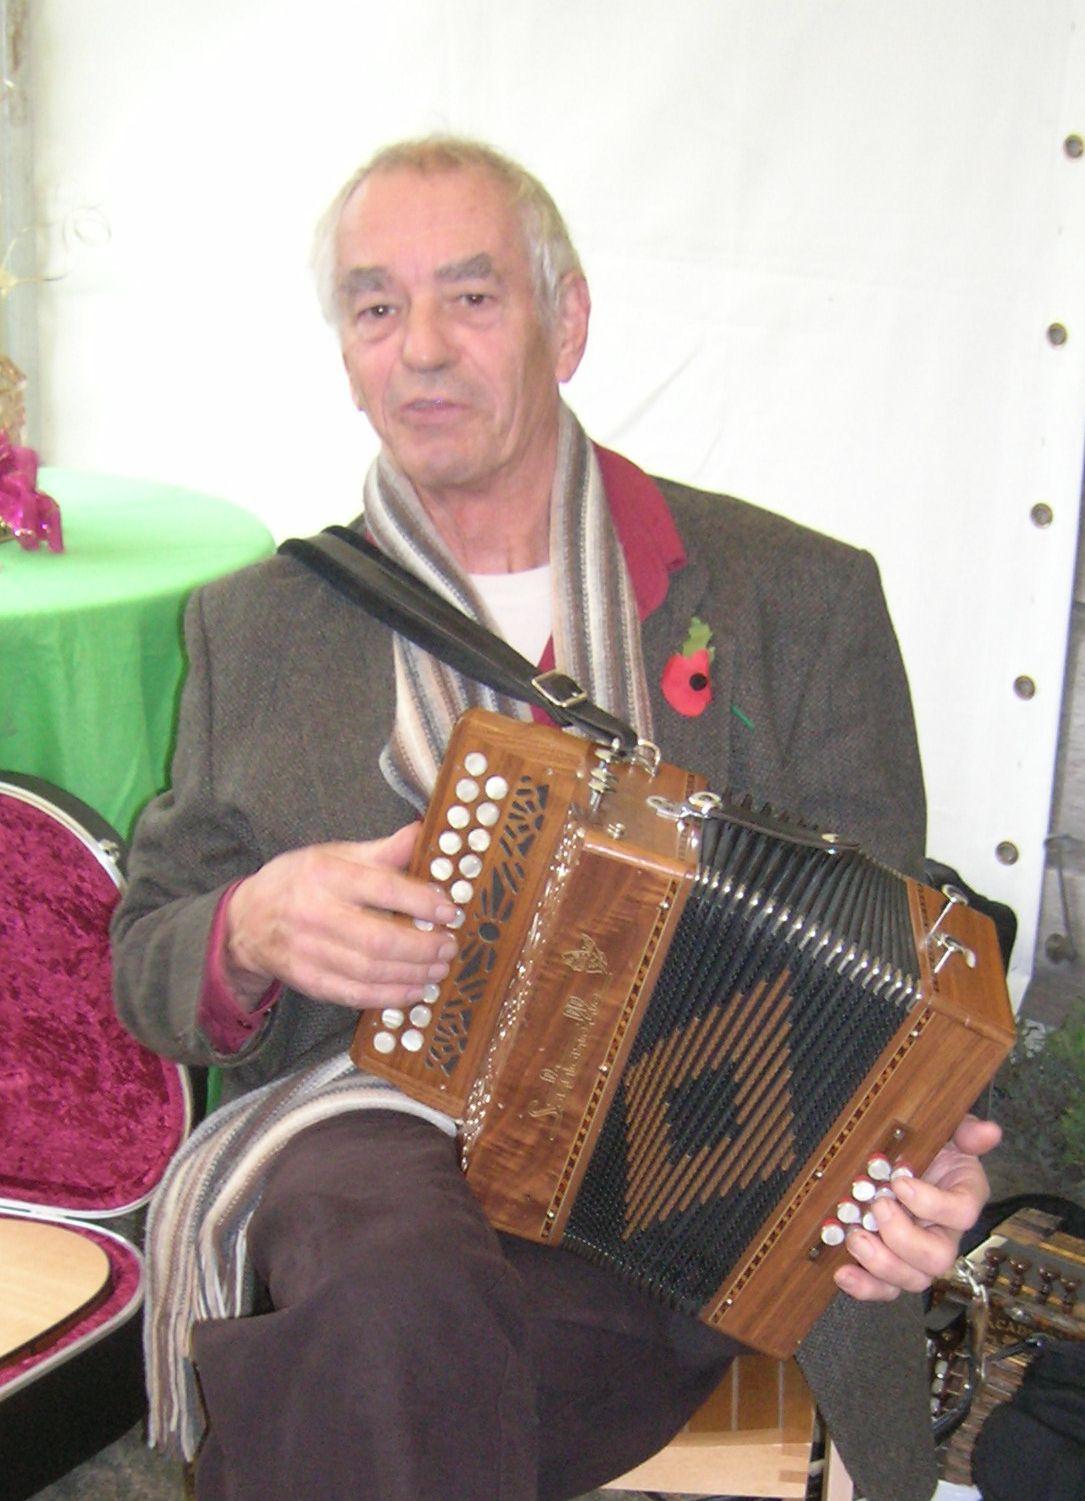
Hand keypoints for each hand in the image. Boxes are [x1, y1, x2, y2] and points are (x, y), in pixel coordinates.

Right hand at [224, 823, 460, 1010]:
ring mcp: (308, 951)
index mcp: (325, 875)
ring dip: (412, 974)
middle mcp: (314, 914)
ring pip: (370, 971)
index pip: (382, 888)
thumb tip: (421, 833)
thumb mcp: (335, 855)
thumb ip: (381, 851)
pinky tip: (414, 990)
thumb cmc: (300, 881)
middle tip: (449, 945)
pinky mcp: (307, 980)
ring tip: (438, 968)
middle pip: (379, 939)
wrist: (247, 920)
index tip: (449, 911)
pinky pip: (354, 994)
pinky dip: (389, 996)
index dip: (421, 902)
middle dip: (422, 947)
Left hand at [833, 1114, 1001, 1301]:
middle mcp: (944, 1233)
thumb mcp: (947, 1132)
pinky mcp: (892, 1264)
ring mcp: (917, 1254)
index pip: (961, 1213)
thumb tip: (988, 1131)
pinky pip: (885, 1288)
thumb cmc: (927, 1147)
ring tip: (855, 1237)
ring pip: (912, 1279)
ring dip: (880, 1263)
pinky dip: (864, 1286)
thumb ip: (965, 1132)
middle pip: (938, 1258)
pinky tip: (842, 1271)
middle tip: (876, 1209)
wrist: (902, 1158)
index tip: (899, 1183)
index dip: (931, 1204)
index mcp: (963, 1199)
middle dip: (903, 1238)